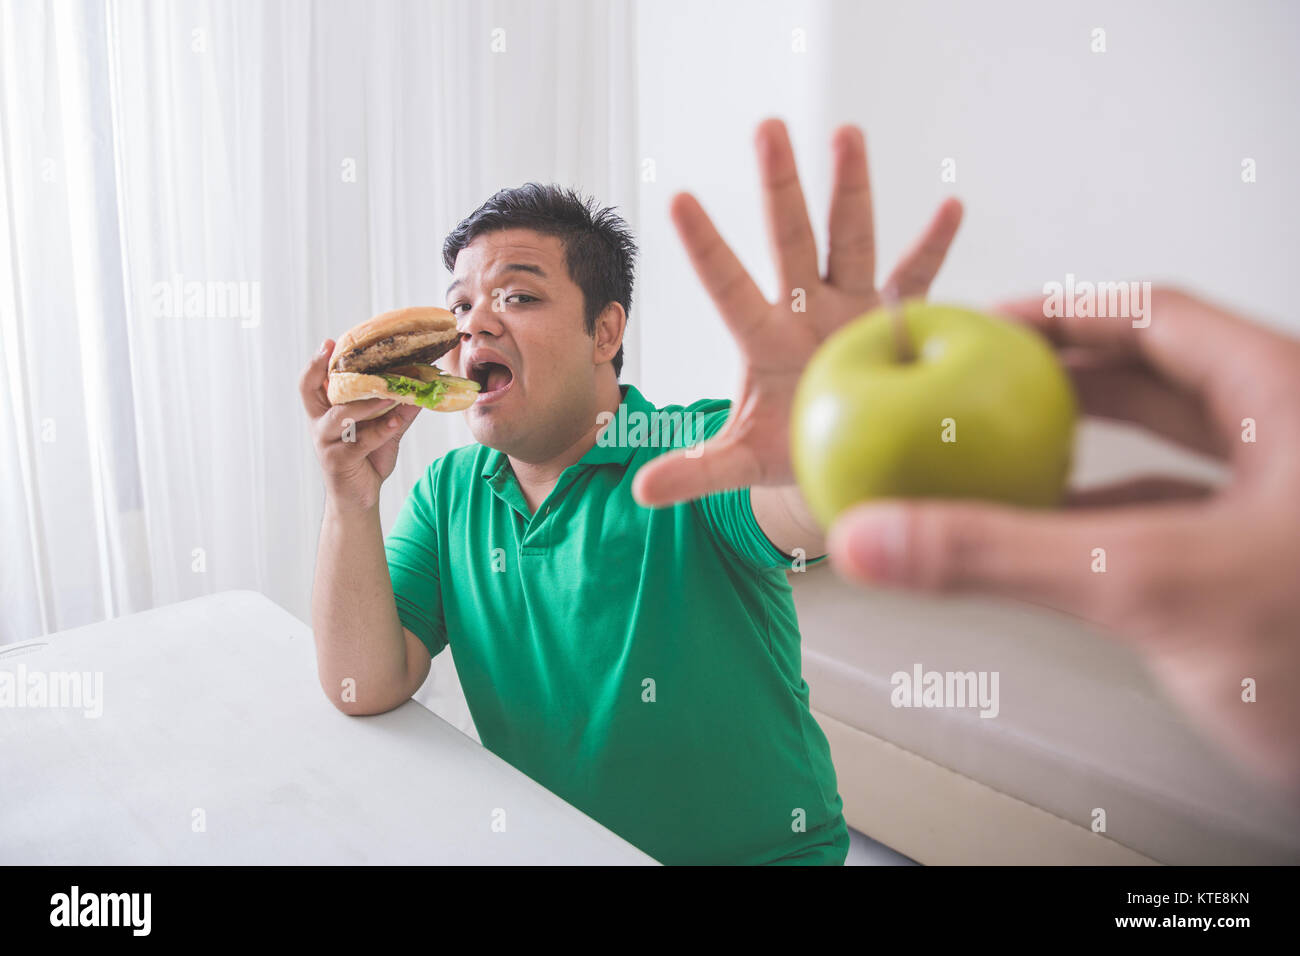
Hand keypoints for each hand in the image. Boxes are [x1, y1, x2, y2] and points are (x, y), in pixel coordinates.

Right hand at [299, 339, 421, 511]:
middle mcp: (320, 424)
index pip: (312, 383)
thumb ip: (398, 410)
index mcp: (326, 412)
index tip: (329, 343)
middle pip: (309, 392)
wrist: (360, 499)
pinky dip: (381, 430)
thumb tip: (421, 387)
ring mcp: (326, 443)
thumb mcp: (385, 431)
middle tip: (334, 351)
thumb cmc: (367, 460)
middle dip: (319, 369)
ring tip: (389, 392)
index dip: (317, 363)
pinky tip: (396, 423)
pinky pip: (361, 441)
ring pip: (340, 415)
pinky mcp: (338, 461)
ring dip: (366, 402)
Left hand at [631, 118, 962, 506]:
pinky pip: (916, 281)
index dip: (708, 248)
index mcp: (762, 339)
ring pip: (850, 241)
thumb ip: (694, 470)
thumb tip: (639, 491)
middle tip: (767, 128)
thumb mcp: (738, 461)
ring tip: (846, 134)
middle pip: (789, 241)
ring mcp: (850, 309)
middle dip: (780, 188)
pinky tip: (951, 208)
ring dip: (850, 191)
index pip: (728, 286)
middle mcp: (804, 310)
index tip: (679, 199)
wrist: (837, 451)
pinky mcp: (893, 321)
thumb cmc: (783, 449)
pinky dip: (933, 248)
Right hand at [827, 288, 1299, 796]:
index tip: (983, 322)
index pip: (1149, 312)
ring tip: (1004, 457)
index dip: (1058, 310)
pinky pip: (1179, 514)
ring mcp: (1288, 503)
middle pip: (1156, 373)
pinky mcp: (1276, 566)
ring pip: (1171, 447)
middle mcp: (1292, 437)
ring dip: (1084, 450)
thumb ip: (1001, 556)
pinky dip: (1110, 516)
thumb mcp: (1150, 586)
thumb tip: (879, 536)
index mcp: (1284, 395)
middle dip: (1060, 377)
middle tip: (979, 385)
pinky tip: (1062, 540)